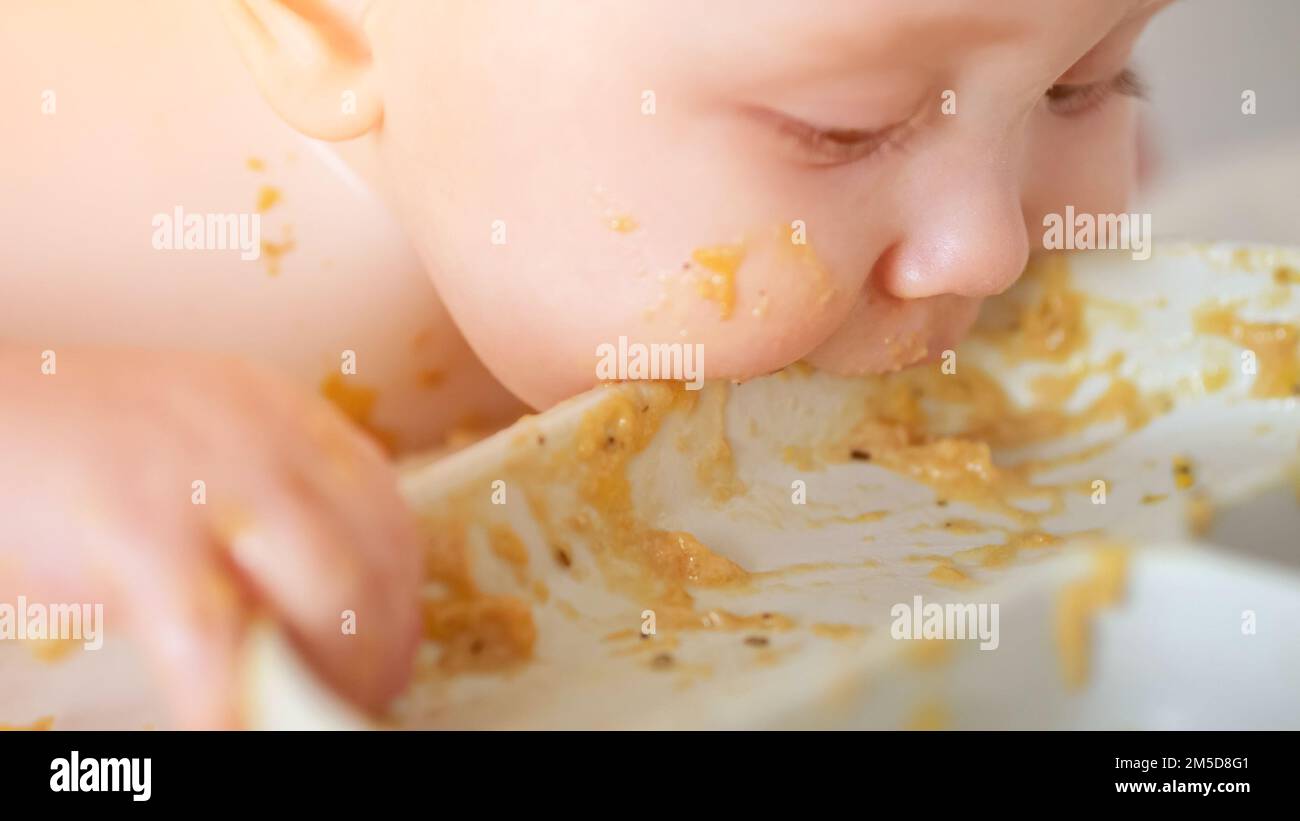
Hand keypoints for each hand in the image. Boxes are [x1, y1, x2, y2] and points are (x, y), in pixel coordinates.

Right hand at [0, 348, 421, 727]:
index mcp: (284, 414)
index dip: (400, 590)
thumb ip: (267, 500)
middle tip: (364, 697)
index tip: (391, 642)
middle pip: (377, 553)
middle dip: (383, 642)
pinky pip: (218, 638)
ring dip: (336, 674)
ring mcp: (212, 479)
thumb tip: (321, 601)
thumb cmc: (73, 445)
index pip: (387, 508)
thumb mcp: (201, 444)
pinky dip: (234, 700)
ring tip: (310, 719)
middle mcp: (268, 436)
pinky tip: (227, 731)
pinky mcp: (141, 529)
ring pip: (331, 594)